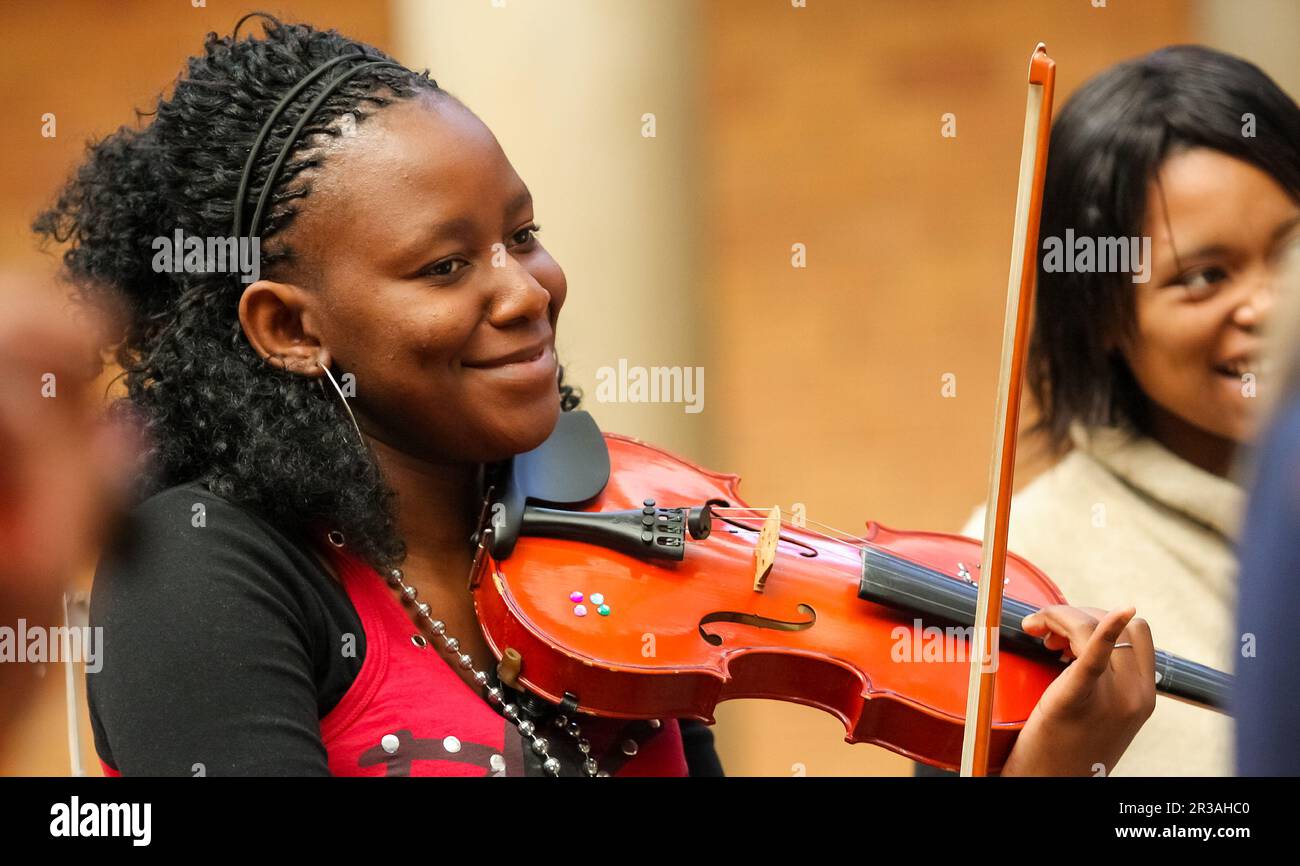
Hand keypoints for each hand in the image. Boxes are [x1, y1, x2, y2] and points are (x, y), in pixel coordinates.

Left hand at [999, 605, 1155, 775]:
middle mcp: (1135, 694)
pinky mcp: (1077, 700)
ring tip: (1040, 635)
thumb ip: (1107, 684)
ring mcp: (1112, 698)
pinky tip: (1117, 615)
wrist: (1053, 785)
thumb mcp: (1103, 716)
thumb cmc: (1068, 750)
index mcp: (1144, 697)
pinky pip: (1095, 658)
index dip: (1103, 619)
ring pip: (1090, 626)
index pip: (1136, 634)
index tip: (1070, 631)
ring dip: (1060, 618)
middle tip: (1046, 632)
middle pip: (1112, 624)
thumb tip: (1083, 644)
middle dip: (1077, 615)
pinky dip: (1104, 630)